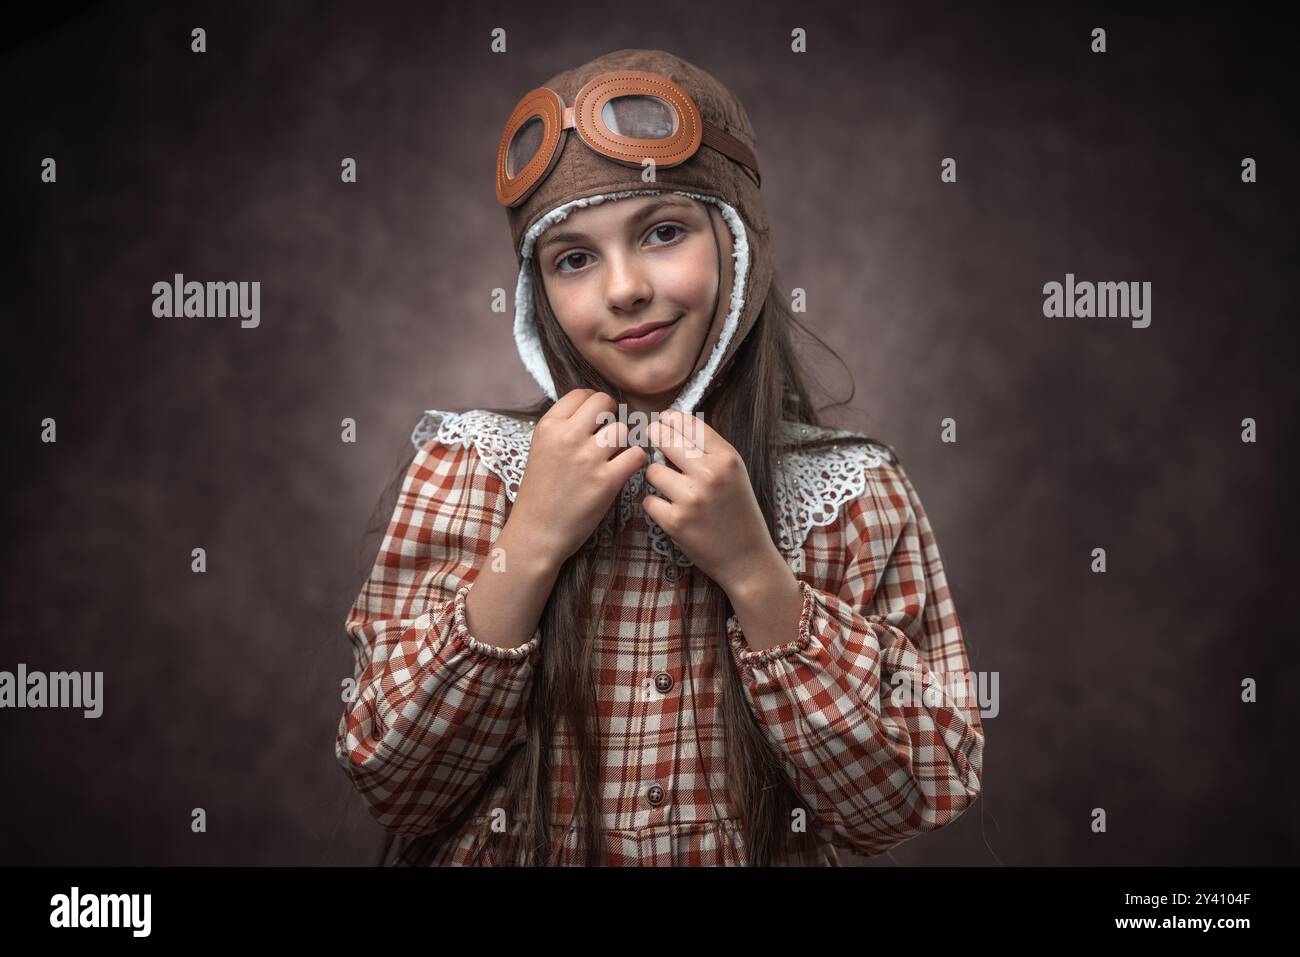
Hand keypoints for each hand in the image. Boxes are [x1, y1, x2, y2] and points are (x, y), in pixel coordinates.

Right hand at [508, 389, 646, 566]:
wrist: (536, 532)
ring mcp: (588, 458)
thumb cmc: (540, 494)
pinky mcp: (606, 480)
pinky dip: (635, 462)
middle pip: (605, 403)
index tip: (595, 420)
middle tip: (607, 436)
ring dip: (622, 442)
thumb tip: (593, 412)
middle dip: (611, 416)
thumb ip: (563, 428)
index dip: (594, 404)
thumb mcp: (541, 450)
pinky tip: (623, 470)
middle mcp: (567, 437)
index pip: (582, 394)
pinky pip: (636, 455)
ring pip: (622, 429)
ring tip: (612, 458)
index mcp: (549, 426)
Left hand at [641, 409, 784, 592]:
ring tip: (672, 488)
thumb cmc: (738, 513)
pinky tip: (671, 511)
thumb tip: (673, 424)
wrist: (747, 558)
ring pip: (652, 471)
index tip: (664, 420)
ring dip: (657, 478)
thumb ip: (709, 449)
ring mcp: (691, 498)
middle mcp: (710, 474)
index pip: (689, 423)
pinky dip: (656, 505)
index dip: (670, 419)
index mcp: (727, 459)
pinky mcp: (675, 521)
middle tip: (654, 439)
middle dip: (656, 437)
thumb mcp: (735, 473)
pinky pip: (649, 500)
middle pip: (664, 438)